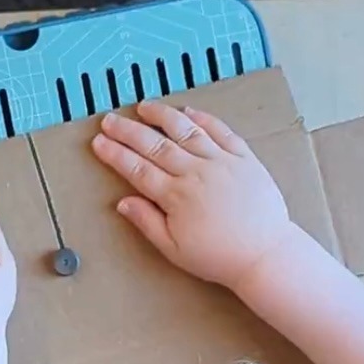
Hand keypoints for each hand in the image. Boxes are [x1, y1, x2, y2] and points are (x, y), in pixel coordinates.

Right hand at [91, 100, 292, 291]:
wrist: (264, 254)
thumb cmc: (220, 256)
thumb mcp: (174, 249)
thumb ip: (147, 222)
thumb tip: (123, 203)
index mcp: (176, 196)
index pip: (137, 169)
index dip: (115, 154)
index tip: (99, 142)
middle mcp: (196, 172)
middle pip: (154, 144)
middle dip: (128, 130)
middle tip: (110, 120)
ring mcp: (220, 161)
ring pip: (185, 130)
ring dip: (162, 115)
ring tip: (144, 106)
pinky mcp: (243, 158)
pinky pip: (220, 131)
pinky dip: (203, 118)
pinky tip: (188, 111)